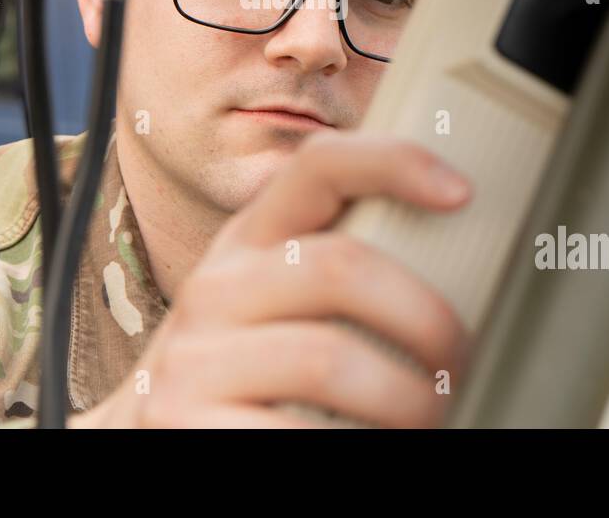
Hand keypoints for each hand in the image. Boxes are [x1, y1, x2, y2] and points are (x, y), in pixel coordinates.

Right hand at [85, 131, 472, 427]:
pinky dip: (356, 445)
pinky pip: (299, 434)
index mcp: (250, 240)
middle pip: (340, 266)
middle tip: (459, 361)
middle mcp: (216, 287)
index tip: (461, 191)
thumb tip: (458, 239)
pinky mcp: (184, 423)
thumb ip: (333, 266)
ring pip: (329, 358)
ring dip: (406, 398)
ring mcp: (194, 357)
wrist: (147, 435)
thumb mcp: (274, 300)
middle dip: (427, 319)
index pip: (317, 165)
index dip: (392, 162)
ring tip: (429, 416)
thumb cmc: (246, 369)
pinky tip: (370, 446)